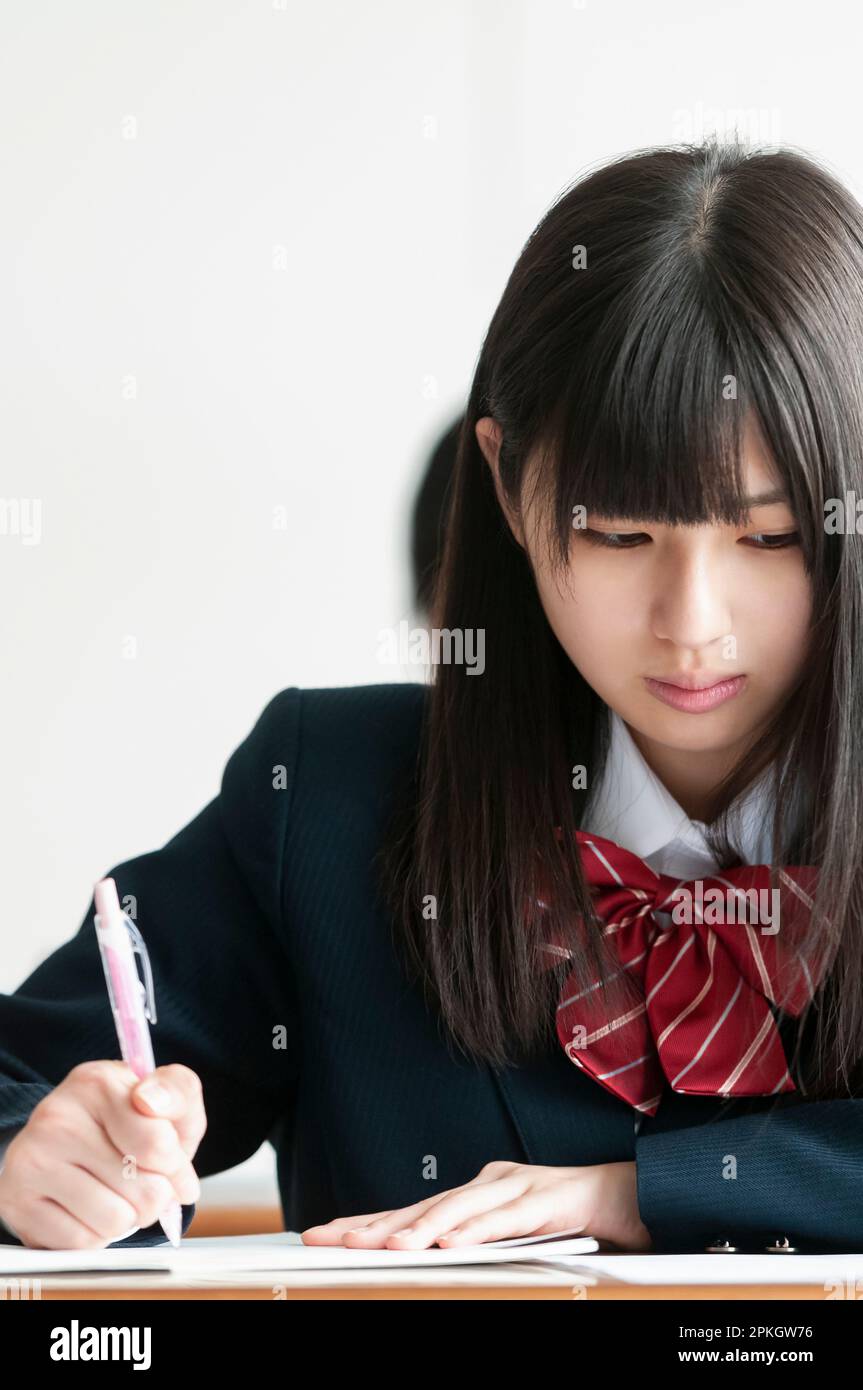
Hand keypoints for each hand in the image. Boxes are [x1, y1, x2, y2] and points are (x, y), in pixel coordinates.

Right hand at [0, 1060, 206, 1248]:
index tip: (168, 1159)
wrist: (71, 1145)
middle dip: (155, 1194)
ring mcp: (32, 1161)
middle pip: (143, 1190)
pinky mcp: (17, 1202)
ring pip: (115, 1221)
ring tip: (116, 1193)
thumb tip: (152, 1100)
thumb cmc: (131, 1123)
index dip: (175, 1165)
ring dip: (127, 1217)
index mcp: (96, 1083)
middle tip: (142, 1179)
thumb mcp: (169, 1099)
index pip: (157, 1145)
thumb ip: (177, 1092)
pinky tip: (88, 1209)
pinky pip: (82, 1242)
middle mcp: (56, 1116)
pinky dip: (96, 1234)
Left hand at [301, 1160, 651, 1250]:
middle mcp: (490, 1184)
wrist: (634, 1196)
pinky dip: (479, 1231)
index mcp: (476, 1194)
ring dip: (420, 1230)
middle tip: (329, 1238)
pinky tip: (452, 1244)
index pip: (411, 1211)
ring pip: (460, 1210)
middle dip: (374, 1225)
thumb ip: (475, 1243)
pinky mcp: (550, 1201)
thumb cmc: (571, 1220)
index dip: (367, 1223)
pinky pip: (509, 1219)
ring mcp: (519, 1188)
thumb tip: (427, 1261)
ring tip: (387, 1249)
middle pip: (423, 1208)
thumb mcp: (512, 1237)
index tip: (323, 1234)